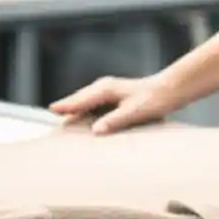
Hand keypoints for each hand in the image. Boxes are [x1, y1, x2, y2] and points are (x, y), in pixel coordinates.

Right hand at [49, 75, 179, 135]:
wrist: (169, 90)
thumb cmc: (154, 100)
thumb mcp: (135, 112)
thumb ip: (115, 120)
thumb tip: (95, 130)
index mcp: (106, 89)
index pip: (80, 99)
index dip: (66, 105)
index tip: (52, 110)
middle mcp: (103, 87)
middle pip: (78, 99)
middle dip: (65, 107)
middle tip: (49, 117)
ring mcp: (107, 91)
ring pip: (84, 101)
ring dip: (73, 110)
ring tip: (57, 120)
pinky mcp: (111, 97)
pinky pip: (91, 104)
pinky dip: (83, 110)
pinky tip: (79, 120)